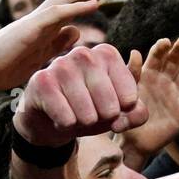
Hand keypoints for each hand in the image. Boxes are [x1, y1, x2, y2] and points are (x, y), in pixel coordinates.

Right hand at [0, 0, 119, 106]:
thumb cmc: (0, 68)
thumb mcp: (37, 57)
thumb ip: (56, 44)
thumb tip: (76, 31)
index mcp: (43, 29)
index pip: (70, 8)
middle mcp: (39, 21)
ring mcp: (33, 23)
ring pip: (63, 0)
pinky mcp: (27, 30)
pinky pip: (54, 15)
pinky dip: (75, 8)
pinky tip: (94, 3)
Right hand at [13, 38, 148, 145]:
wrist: (53, 119)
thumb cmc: (92, 110)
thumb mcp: (119, 114)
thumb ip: (137, 112)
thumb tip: (134, 105)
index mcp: (107, 55)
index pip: (130, 96)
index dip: (125, 113)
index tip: (116, 111)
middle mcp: (84, 53)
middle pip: (110, 105)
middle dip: (105, 120)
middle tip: (95, 117)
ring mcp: (60, 64)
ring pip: (87, 113)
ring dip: (85, 123)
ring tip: (79, 117)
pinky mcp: (41, 81)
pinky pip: (66, 116)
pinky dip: (67, 125)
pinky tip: (62, 118)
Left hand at [121, 37, 178, 167]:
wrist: (134, 143)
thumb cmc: (125, 117)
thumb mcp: (125, 94)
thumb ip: (131, 74)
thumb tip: (135, 52)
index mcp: (148, 76)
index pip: (157, 58)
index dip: (161, 49)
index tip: (165, 41)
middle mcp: (163, 82)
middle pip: (174, 63)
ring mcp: (174, 95)